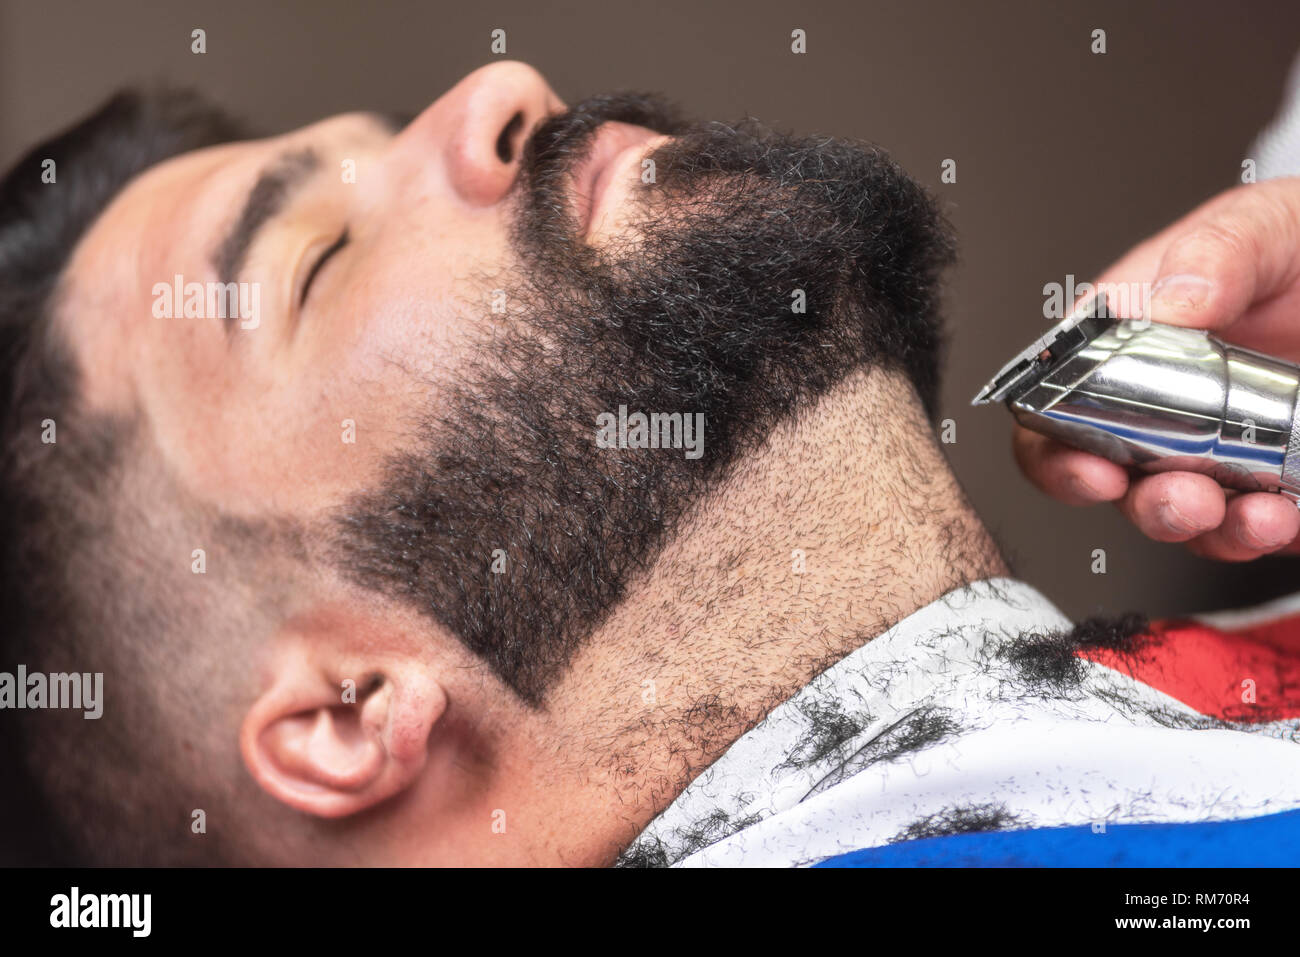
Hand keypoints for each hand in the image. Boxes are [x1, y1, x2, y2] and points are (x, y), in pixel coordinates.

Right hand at [1015, 177, 1299, 559]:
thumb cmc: (1296, 244)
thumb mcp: (1263, 225)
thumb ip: (1216, 252)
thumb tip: (1173, 301)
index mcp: (1124, 340)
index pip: (1055, 408)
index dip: (1057, 452)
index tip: (1092, 468)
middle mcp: (1157, 405)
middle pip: (1112, 479)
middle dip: (1145, 503)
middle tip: (1185, 499)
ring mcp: (1212, 448)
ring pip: (1182, 514)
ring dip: (1210, 528)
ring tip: (1254, 516)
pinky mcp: (1268, 482)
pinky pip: (1252, 526)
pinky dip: (1266, 533)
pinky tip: (1285, 516)